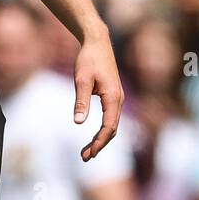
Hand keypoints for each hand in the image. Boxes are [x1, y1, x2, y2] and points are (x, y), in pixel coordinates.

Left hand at [74, 26, 123, 161]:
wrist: (97, 42)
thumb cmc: (88, 59)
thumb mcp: (81, 79)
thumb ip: (81, 101)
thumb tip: (79, 122)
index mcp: (113, 97)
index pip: (109, 127)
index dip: (99, 142)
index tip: (89, 153)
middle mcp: (119, 99)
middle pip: (112, 129)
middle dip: (100, 145)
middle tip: (85, 157)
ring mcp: (117, 98)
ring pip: (112, 125)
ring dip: (101, 139)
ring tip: (87, 152)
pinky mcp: (113, 96)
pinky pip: (110, 118)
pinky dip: (102, 130)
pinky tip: (93, 137)